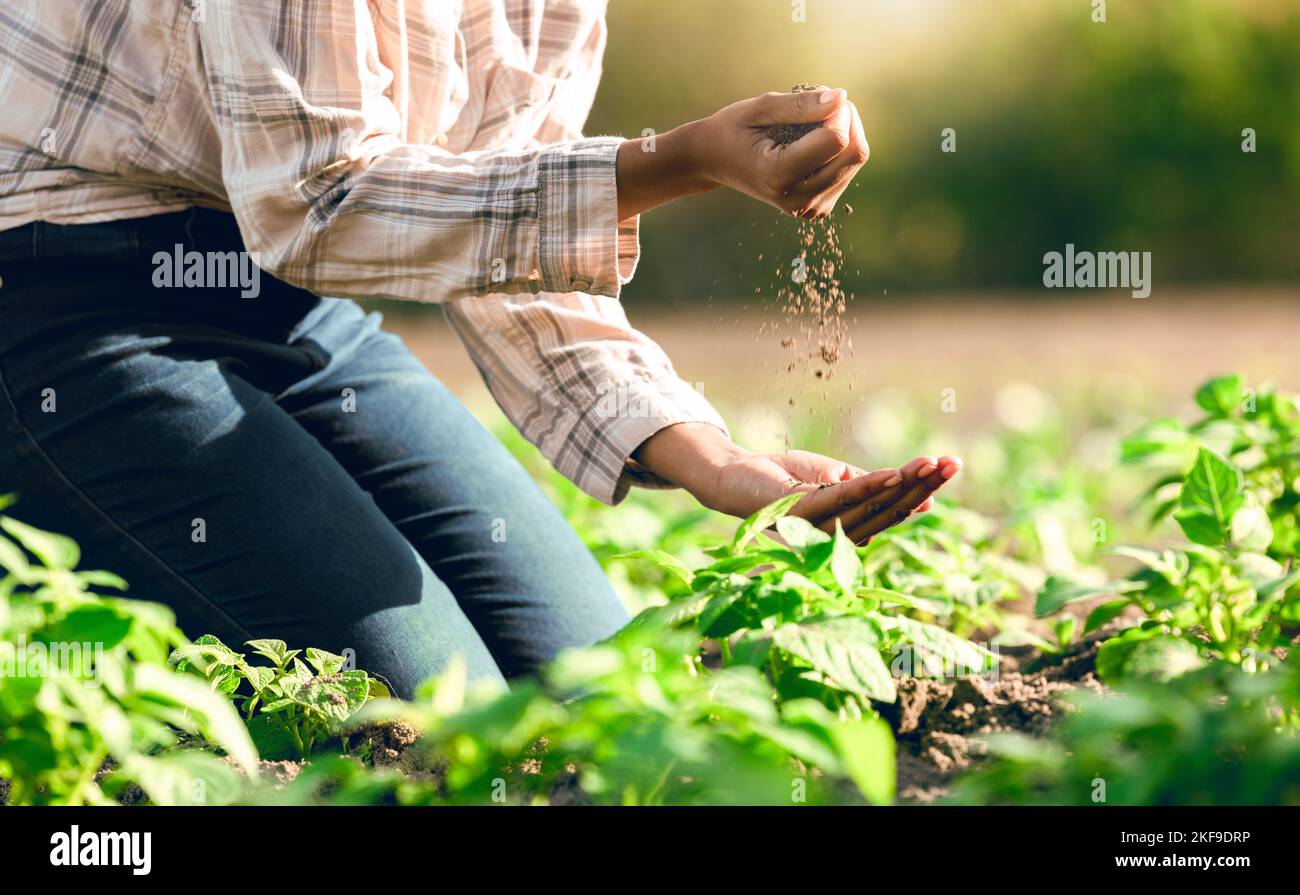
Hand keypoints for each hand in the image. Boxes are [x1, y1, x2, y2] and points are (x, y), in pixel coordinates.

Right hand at [614, 87, 868, 220]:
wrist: (714, 161)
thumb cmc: (733, 130)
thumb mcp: (760, 108)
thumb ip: (800, 104)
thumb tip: (842, 98)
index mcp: (779, 175)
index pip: (837, 139)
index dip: (836, 111)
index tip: (819, 96)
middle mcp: (797, 199)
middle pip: (853, 153)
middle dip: (846, 119)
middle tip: (822, 103)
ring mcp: (808, 208)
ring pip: (855, 161)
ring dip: (844, 133)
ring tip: (812, 123)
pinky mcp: (817, 207)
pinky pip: (848, 171)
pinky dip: (839, 151)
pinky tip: (814, 143)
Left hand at [707, 450, 960, 544]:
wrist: (736, 474)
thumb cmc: (783, 476)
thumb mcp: (832, 475)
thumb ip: (866, 483)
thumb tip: (907, 489)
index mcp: (848, 524)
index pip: (892, 508)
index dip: (922, 490)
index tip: (949, 469)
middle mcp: (837, 533)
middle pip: (890, 510)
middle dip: (924, 485)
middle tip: (955, 463)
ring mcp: (820, 527)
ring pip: (872, 506)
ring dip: (905, 484)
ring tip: (933, 464)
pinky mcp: (801, 515)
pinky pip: (841, 500)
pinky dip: (870, 487)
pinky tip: (893, 474)